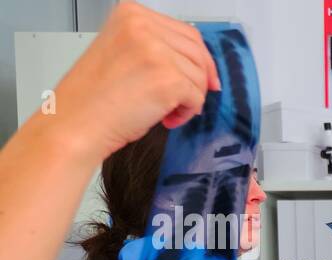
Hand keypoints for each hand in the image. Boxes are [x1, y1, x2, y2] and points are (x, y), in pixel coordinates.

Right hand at [50, 1, 220, 161]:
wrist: (76, 122)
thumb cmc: (95, 97)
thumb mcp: (124, 53)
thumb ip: (156, 48)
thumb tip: (198, 62)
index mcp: (131, 14)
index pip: (186, 32)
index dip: (200, 58)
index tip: (205, 76)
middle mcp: (143, 26)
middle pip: (197, 52)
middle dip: (200, 79)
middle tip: (189, 99)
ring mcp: (156, 51)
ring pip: (200, 76)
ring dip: (189, 99)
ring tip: (165, 111)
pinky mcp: (168, 78)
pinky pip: (197, 97)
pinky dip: (187, 113)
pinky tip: (166, 119)